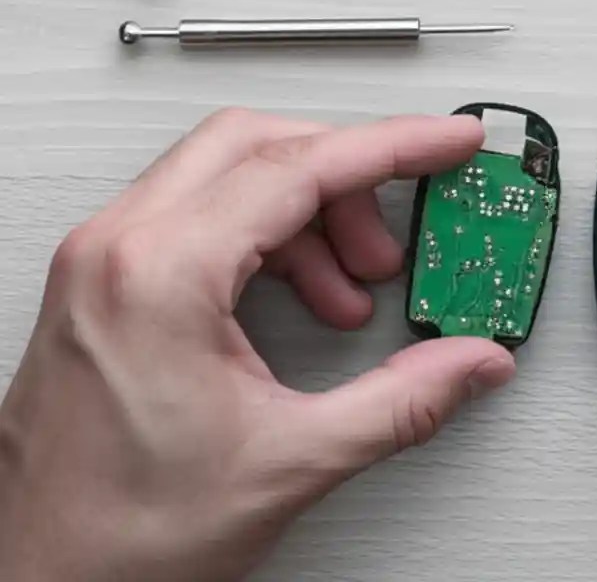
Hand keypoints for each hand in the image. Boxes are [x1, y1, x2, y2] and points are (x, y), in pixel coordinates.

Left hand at [0, 109, 516, 581]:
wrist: (37, 580)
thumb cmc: (117, 533)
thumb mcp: (290, 462)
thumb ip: (401, 402)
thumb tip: (470, 362)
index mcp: (160, 274)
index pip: (298, 168)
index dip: (393, 146)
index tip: (450, 142)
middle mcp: (119, 251)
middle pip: (258, 148)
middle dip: (348, 177)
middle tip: (402, 234)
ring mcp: (103, 266)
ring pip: (226, 179)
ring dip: (308, 218)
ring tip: (354, 290)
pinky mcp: (104, 289)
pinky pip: (199, 223)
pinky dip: (267, 243)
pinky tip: (303, 302)